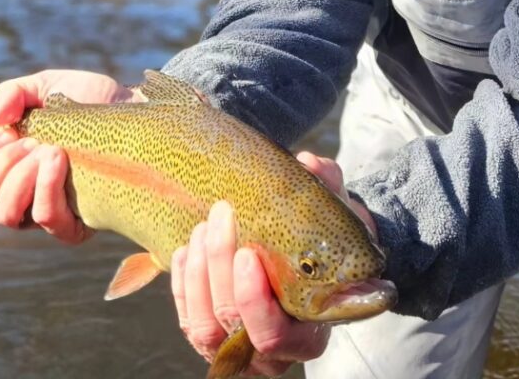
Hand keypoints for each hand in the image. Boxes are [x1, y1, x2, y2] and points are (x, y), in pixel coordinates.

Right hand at [0, 68, 138, 243]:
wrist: (131, 107)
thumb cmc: (88, 99)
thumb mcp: (47, 86)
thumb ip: (13, 93)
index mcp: (10, 165)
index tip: (9, 131)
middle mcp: (23, 194)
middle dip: (4, 163)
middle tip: (34, 140)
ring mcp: (47, 212)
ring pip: (8, 214)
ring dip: (21, 177)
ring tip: (50, 150)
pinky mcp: (75, 225)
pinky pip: (48, 220)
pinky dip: (46, 188)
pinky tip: (59, 160)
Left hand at [172, 152, 377, 376]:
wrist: (304, 262)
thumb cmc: (323, 246)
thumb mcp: (335, 220)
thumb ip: (329, 190)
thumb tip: (309, 163)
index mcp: (307, 334)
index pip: (276, 336)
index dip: (255, 300)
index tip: (248, 254)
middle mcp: (270, 355)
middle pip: (233, 323)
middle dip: (220, 268)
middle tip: (221, 216)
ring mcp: (237, 348)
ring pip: (204, 325)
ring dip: (200, 272)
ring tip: (204, 226)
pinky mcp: (211, 337)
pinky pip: (188, 319)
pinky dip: (183, 284)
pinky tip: (188, 247)